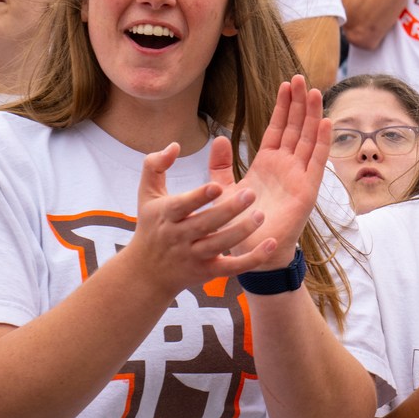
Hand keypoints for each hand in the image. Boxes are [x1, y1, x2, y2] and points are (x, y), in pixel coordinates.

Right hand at [125, 143, 272, 296]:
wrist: (146, 272)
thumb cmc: (151, 225)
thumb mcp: (147, 195)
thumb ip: (155, 166)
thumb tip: (175, 145)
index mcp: (166, 214)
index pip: (183, 205)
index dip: (199, 197)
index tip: (218, 185)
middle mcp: (179, 236)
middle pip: (205, 224)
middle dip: (228, 210)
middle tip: (251, 194)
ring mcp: (194, 255)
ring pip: (220, 244)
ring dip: (242, 231)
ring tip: (261, 215)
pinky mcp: (208, 272)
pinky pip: (233, 267)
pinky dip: (253, 258)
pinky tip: (271, 244)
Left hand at [222, 76, 331, 262]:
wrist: (246, 251)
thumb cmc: (235, 224)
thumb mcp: (221, 189)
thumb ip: (220, 165)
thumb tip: (219, 138)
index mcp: (267, 164)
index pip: (278, 128)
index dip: (283, 107)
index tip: (285, 84)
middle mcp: (286, 167)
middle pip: (296, 128)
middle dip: (298, 103)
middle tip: (300, 78)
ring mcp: (299, 176)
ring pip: (308, 139)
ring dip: (312, 115)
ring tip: (314, 91)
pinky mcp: (307, 190)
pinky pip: (316, 161)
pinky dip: (322, 142)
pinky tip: (326, 121)